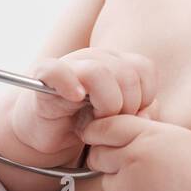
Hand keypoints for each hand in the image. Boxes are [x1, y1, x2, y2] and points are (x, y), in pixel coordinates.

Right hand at [10, 48, 156, 155]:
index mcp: (115, 62)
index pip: (144, 68)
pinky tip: (74, 100)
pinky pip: (58, 71)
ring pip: (99, 72)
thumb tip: (146, 114)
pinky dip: (68, 84)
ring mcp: (69, 63)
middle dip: (126, 106)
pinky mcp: (44, 76)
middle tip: (111, 123)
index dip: (144, 96)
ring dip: (104, 104)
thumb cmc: (83, 124)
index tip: (131, 115)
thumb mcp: (119, 120)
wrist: (45, 133)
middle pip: (127, 73)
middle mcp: (94, 57)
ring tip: (94, 120)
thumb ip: (140, 113)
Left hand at [80, 112, 190, 190]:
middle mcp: (131, 161)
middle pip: (98, 155)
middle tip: (131, 163)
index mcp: (146, 137)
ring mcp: (126, 190)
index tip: (94, 134)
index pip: (105, 127)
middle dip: (107, 157)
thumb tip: (117, 126)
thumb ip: (145, 130)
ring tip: (154, 187)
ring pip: (107, 182)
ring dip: (121, 182)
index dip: (97, 130)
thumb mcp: (178, 138)